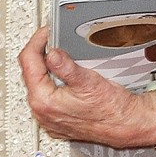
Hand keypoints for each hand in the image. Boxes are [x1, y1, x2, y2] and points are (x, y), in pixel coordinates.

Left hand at [18, 27, 155, 148]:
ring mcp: (49, 119)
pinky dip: (52, 82)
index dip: (36, 41)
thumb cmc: (112, 109)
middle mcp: (42, 113)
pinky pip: (47, 97)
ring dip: (46, 67)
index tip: (46, 32)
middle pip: (30, 73)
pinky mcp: (58, 121)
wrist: (127, 124)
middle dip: (40, 53)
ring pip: (38, 85)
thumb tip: (51, 53)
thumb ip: (65, 66)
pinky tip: (64, 75)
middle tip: (52, 38)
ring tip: (58, 52)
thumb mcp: (88, 80)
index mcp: (44, 101)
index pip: (28, 62)